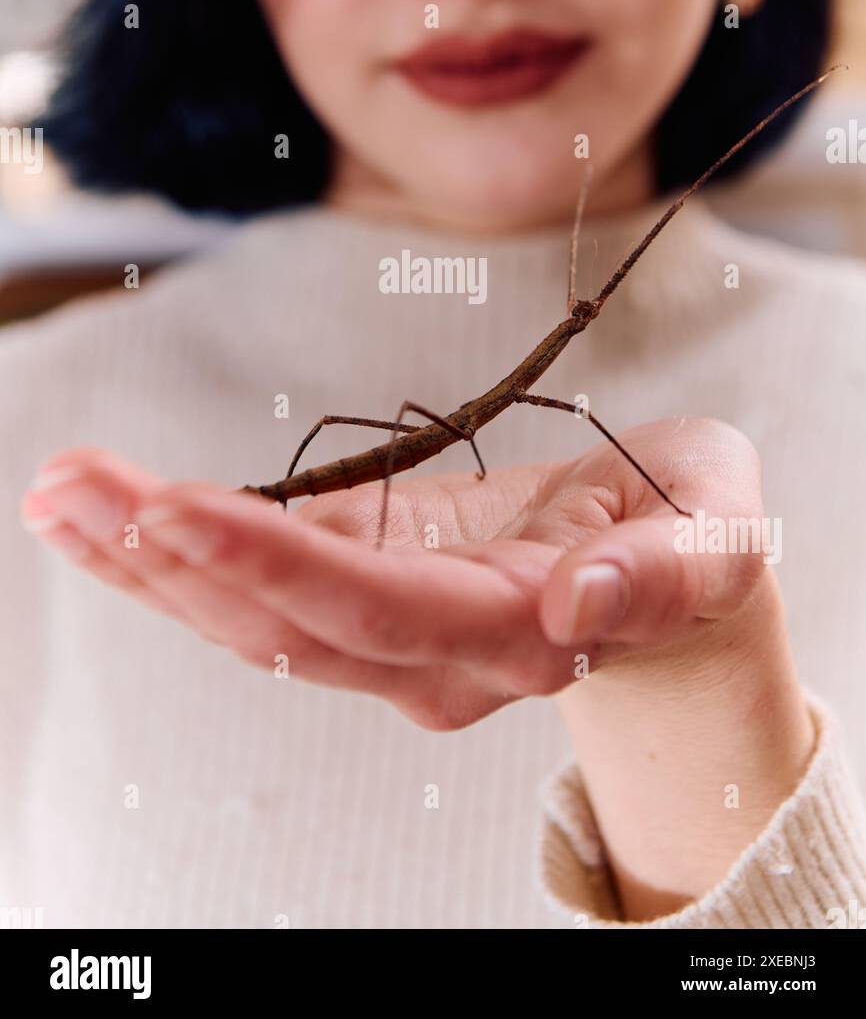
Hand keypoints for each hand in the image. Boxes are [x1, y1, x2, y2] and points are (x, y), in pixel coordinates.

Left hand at [20, 416, 779, 731]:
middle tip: (69, 488)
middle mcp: (437, 657)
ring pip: (253, 617)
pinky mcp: (368, 595)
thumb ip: (662, 573)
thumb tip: (580, 605)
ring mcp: (392, 636)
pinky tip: (112, 509)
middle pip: (284, 624)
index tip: (175, 512)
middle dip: (170, 559)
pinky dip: (180, 548)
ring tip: (62, 493)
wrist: (669, 568)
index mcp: (518, 632)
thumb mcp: (712, 531)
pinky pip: (261, 585)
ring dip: (148, 558)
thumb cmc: (694, 529)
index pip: (377, 610)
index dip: (276, 565)